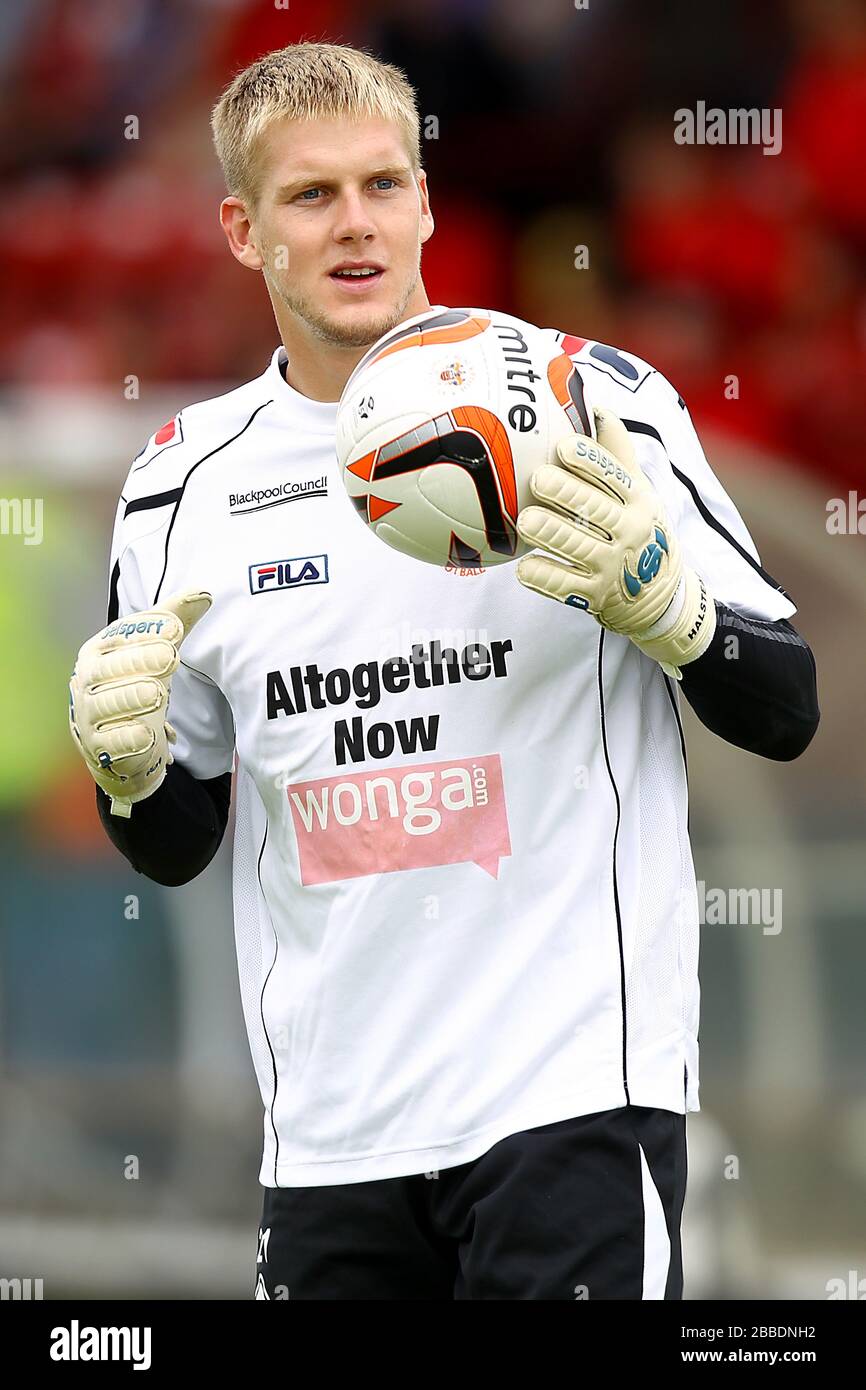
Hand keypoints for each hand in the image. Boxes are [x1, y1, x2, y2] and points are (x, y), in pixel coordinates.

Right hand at [69, 590, 211, 816]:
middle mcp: (87, 682)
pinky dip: (129, 738)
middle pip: (106, 670)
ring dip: (131, 698)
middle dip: (138, 662)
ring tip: (156, 693)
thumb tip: (204, 593)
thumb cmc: (134, 686)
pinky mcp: (100, 749)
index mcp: (98, 652)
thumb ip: (173, 622)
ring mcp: (89, 717)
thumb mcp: (153, 653)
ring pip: (105, 705)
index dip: (145, 633)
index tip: (175, 629)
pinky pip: (112, 743)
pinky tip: (147, 734)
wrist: (117, 744)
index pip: (116, 639)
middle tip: (169, 656)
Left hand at [515, 408, 714, 676]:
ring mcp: (612, 566)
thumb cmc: (636, 528)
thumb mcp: (638, 491)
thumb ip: (616, 453)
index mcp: (637, 499)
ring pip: (577, 546)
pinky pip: (566, 586)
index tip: (562, 446)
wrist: (659, 595)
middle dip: (566, 492)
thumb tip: (597, 405)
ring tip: (525, 520)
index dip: (588, 460)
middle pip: (594, 508)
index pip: (613, 475)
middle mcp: (628, 530)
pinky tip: (523, 568)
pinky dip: (544, 577)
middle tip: (537, 478)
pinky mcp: (595, 595)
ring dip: (551, 532)